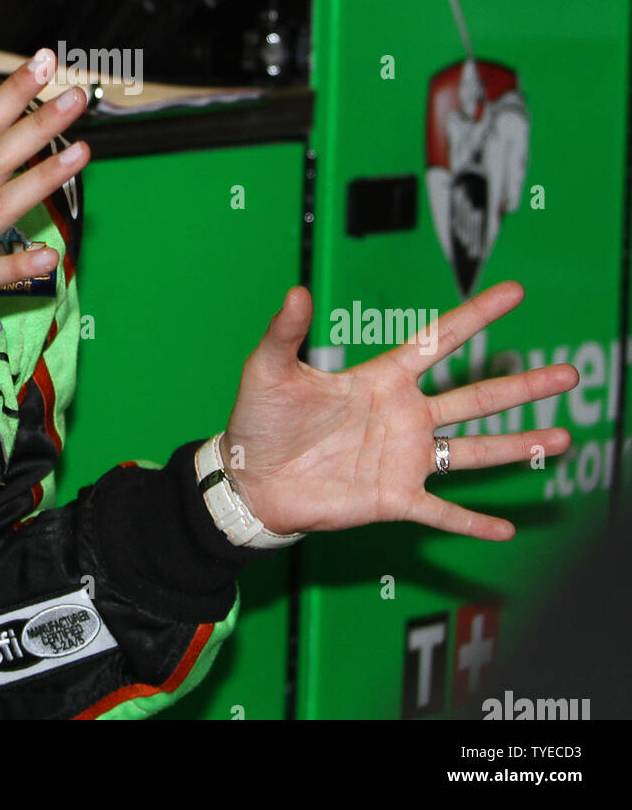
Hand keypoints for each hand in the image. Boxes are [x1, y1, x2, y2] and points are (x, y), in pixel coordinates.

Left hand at [220, 282, 576, 540]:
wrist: (248, 479)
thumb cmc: (259, 419)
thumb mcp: (269, 368)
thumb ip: (287, 331)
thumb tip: (297, 290)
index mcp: (381, 378)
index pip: (439, 341)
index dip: (476, 316)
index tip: (514, 293)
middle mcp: (403, 416)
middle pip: (476, 398)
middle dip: (523, 386)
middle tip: (569, 374)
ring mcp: (403, 459)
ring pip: (474, 452)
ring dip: (517, 447)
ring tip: (562, 438)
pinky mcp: (394, 499)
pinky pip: (442, 512)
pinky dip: (473, 521)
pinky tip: (506, 528)